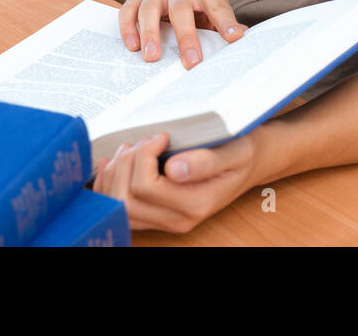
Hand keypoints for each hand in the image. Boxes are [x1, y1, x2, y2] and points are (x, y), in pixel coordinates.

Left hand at [91, 131, 261, 233]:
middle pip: (125, 200)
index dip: (143, 156)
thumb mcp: (234, 151)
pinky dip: (109, 183)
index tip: (160, 136)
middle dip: (126, 164)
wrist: (248, 164)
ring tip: (132, 149)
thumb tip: (174, 169)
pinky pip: (118, 208)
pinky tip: (117, 162)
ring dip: (115, 173)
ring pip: (117, 206)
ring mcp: (164, 220)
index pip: (146, 187)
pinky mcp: (154, 214)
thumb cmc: (240, 153)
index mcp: (196, 204)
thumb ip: (206, 161)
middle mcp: (177, 219)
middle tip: (144, 141)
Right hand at [120, 0, 247, 68]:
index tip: (234, 39)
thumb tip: (242, 38)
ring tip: (152, 58)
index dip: (225, 22)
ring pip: (150, 9)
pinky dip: (129, 28)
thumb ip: (224, 23)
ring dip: (151, 34)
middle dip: (186, 37)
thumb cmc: (194, 5)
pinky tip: (132, 46)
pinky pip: (128, 10)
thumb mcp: (211, 10)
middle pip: (181, 9)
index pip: (216, 5)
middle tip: (192, 63)